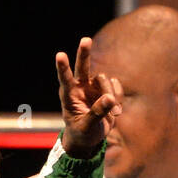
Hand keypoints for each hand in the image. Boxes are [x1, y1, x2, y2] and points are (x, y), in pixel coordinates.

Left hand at [56, 37, 120, 157]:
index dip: (63, 68)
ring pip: (104, 80)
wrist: (90, 137)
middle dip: (84, 53)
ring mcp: (93, 87)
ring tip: (114, 113)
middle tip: (86, 40)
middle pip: (82, 67)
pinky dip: (118, 98)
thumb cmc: (82, 133)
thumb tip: (110, 99)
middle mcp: (80, 87)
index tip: (60, 55)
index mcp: (69, 96)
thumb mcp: (87, 127)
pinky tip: (115, 110)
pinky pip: (115, 86)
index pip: (65, 80)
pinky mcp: (106, 90)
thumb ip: (96, 114)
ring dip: (111, 94)